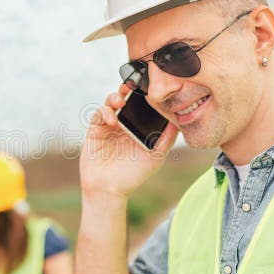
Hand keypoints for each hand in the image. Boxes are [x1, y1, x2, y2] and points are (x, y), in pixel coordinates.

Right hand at [79, 84, 178, 198]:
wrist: (109, 189)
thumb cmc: (133, 175)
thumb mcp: (155, 156)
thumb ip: (166, 139)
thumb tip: (179, 122)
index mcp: (138, 127)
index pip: (141, 105)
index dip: (144, 94)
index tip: (150, 87)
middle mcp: (123, 123)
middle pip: (125, 98)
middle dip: (128, 89)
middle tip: (133, 85)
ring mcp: (108, 125)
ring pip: (111, 102)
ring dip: (115, 97)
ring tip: (121, 101)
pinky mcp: (95, 129)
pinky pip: (99, 113)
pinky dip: (105, 112)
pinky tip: (112, 120)